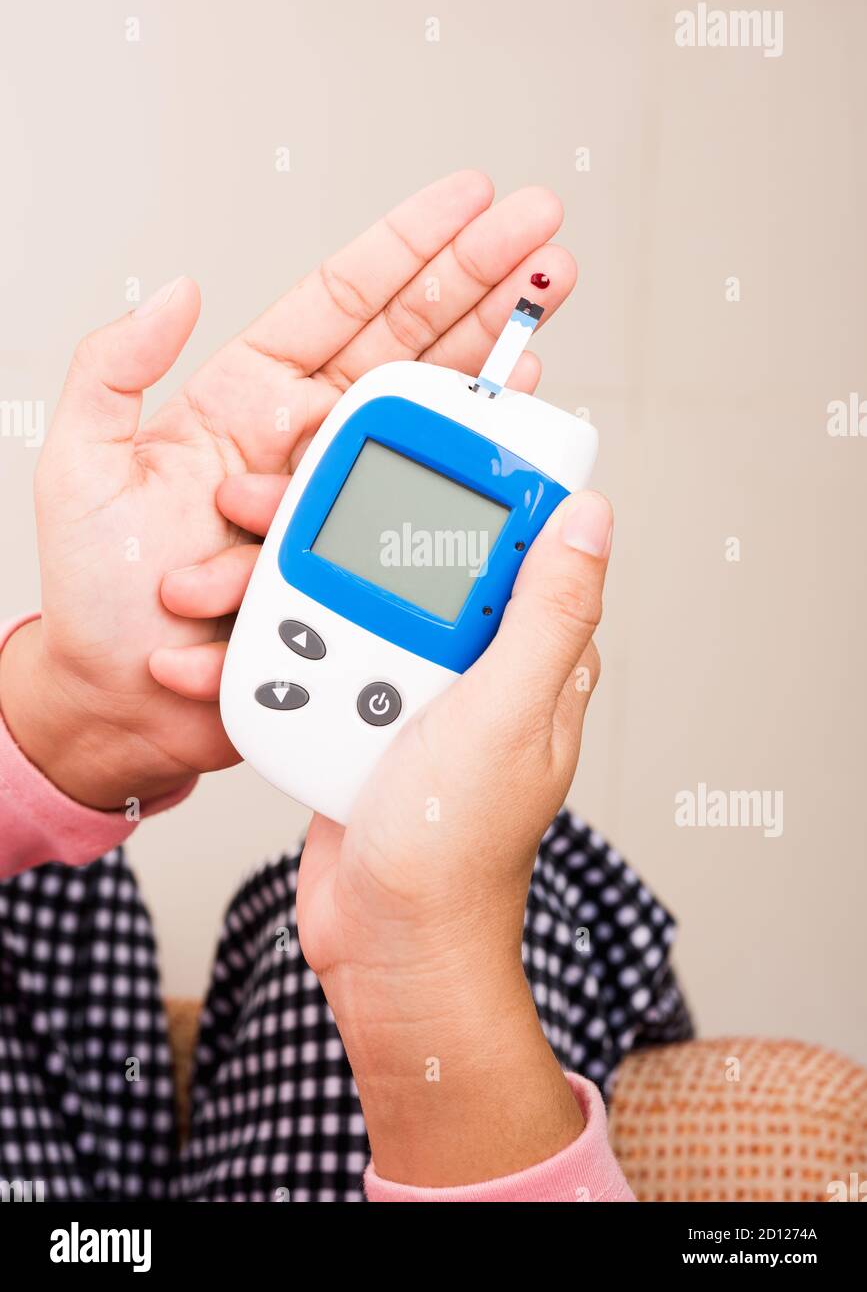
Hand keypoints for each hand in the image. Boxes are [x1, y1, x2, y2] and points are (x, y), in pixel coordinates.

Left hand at [0, 173, 574, 808]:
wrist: (124, 699)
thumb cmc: (97, 589)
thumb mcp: (82, 468)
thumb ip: (113, 372)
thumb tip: (180, 291)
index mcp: (247, 396)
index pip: (342, 300)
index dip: (409, 244)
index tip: (471, 197)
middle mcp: (307, 435)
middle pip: (410, 335)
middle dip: (479, 275)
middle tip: (542, 226)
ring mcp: (345, 491)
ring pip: (435, 402)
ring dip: (496, 347)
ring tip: (546, 297)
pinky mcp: (367, 552)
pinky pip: (434, 489)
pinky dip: (483, 444)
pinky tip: (520, 402)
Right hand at [196, 477, 611, 1184]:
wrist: (388, 949)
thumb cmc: (457, 848)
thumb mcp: (507, 715)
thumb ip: (545, 614)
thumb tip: (590, 515)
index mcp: (525, 650)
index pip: (498, 534)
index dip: (444, 480)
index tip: (378, 447)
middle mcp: (470, 660)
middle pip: (395, 554)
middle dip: (313, 529)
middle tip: (246, 509)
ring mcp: (407, 687)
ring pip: (335, 600)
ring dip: (260, 589)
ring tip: (198, 590)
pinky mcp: (355, 716)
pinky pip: (304, 661)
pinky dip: (252, 657)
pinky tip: (199, 656)